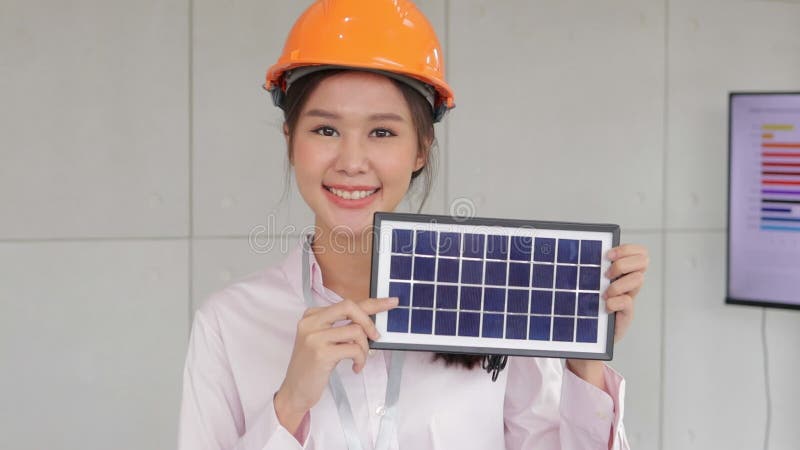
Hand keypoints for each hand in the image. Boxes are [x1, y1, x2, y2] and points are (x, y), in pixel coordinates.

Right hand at [274, 297, 398, 432]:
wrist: (295, 391)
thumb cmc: (313, 367)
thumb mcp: (326, 342)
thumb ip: (343, 329)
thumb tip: (371, 322)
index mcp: (312, 315)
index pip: (347, 303)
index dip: (372, 303)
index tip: (391, 302)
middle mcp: (311, 322)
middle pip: (350, 307)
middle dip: (368, 321)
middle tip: (376, 337)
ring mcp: (314, 336)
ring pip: (355, 330)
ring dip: (364, 348)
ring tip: (359, 360)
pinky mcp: (321, 353)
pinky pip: (354, 349)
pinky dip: (360, 360)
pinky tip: (355, 368)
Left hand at [565, 244, 648, 389]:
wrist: (586, 333)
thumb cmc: (585, 305)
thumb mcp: (586, 283)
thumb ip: (587, 269)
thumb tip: (567, 253)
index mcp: (621, 271)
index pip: (639, 252)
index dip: (626, 249)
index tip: (606, 255)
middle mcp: (628, 282)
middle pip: (644, 260)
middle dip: (623, 264)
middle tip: (606, 274)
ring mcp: (629, 297)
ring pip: (638, 279)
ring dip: (618, 284)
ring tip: (604, 293)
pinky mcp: (626, 313)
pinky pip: (627, 301)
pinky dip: (615, 301)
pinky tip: (605, 306)